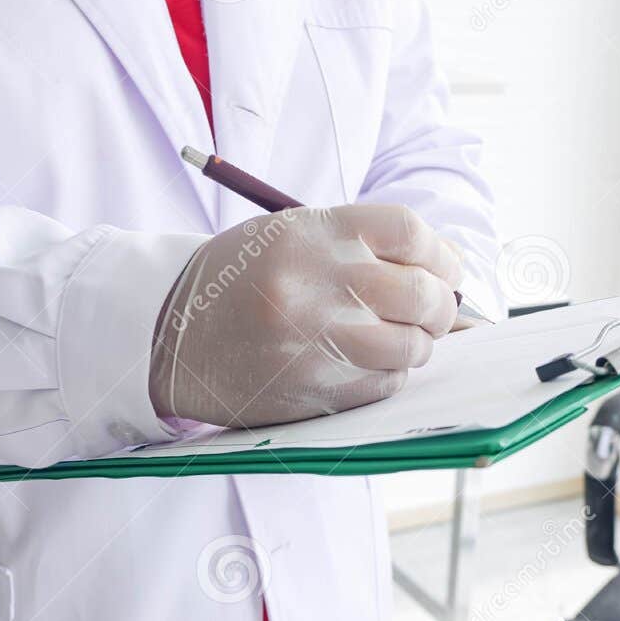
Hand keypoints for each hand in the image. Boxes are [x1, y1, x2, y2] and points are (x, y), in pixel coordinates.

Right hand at [150, 205, 462, 427]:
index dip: (440, 252)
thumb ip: (362, 248)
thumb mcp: (291, 237)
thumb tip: (448, 277)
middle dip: (440, 304)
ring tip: (400, 337)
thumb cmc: (242, 280)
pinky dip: (390, 374)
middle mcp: (314, 286)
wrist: (172, 336)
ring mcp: (314, 342)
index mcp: (310, 234)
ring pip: (411, 347)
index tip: (445, 267)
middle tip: (434, 309)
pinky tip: (368, 361)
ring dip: (419, 344)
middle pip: (420, 293)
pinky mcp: (313, 389)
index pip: (408, 232)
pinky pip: (385, 384)